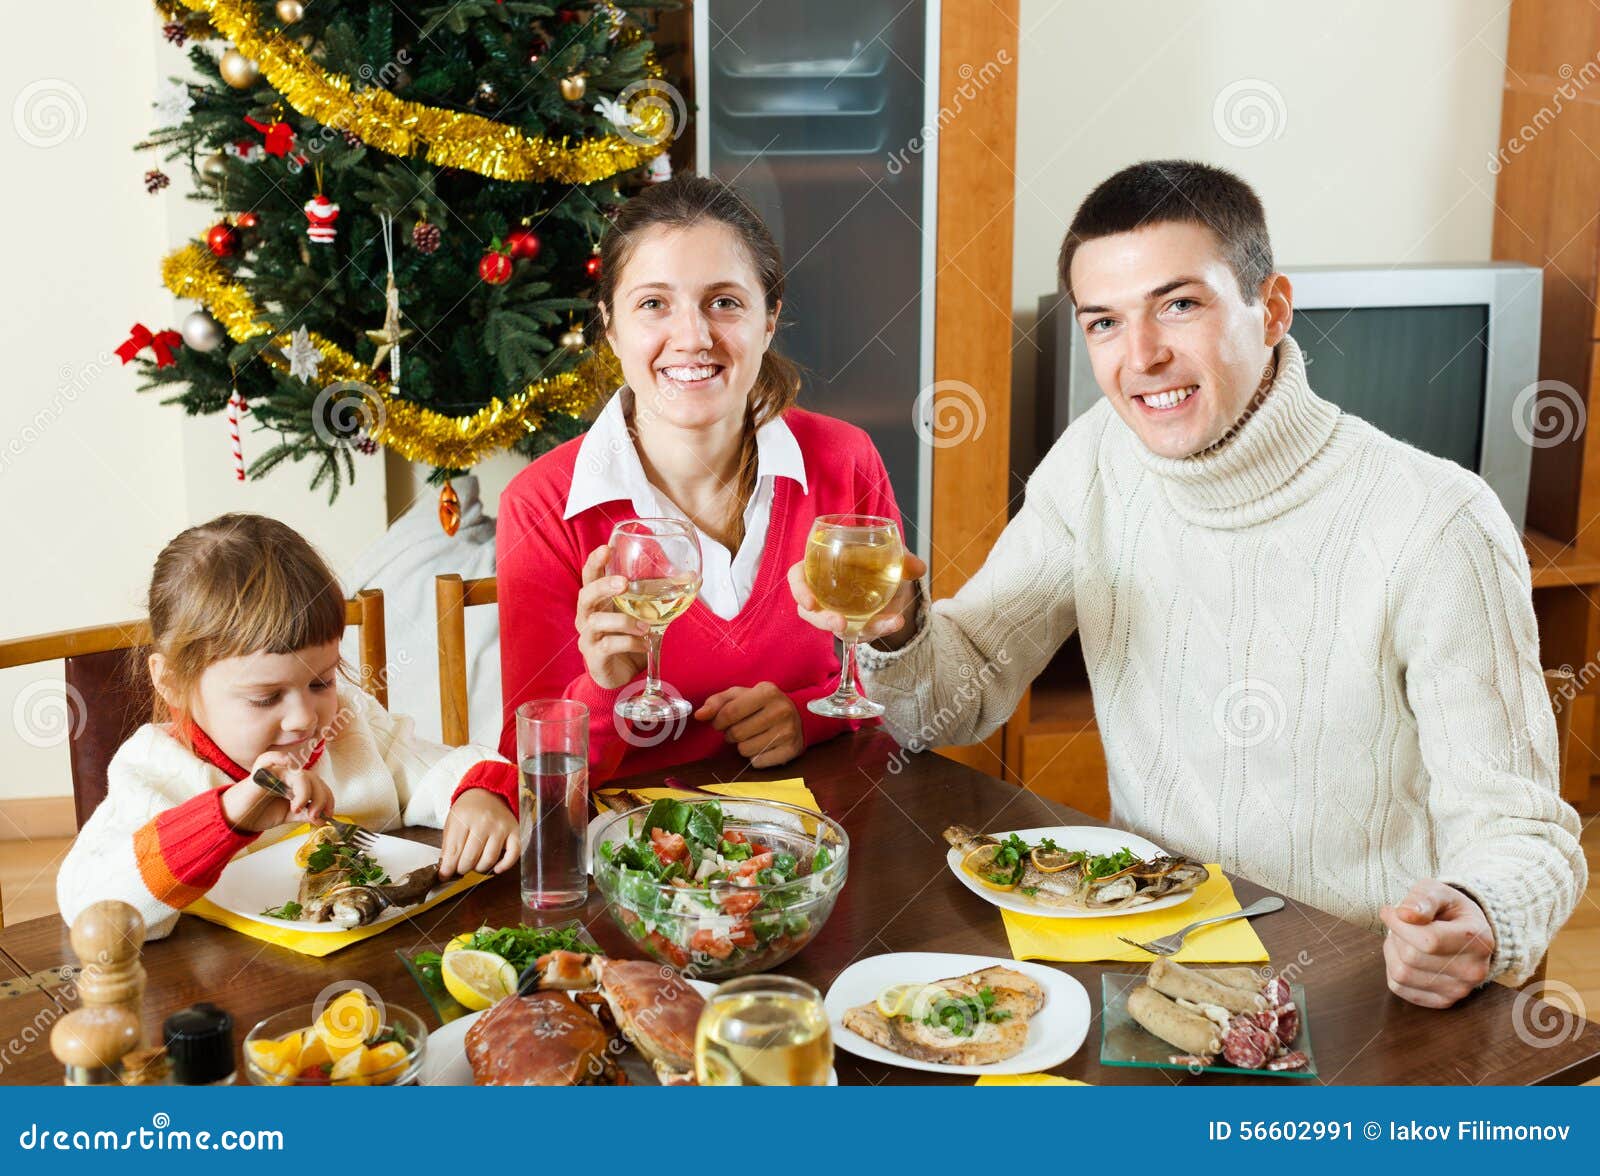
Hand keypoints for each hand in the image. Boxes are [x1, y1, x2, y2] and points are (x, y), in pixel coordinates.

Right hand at [221, 751, 334, 832]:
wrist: (237, 819)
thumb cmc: (260, 813)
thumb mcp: (288, 815)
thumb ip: (305, 814)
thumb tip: (324, 819)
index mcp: (296, 782)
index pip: (319, 784)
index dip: (327, 798)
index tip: (327, 815)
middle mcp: (287, 775)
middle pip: (313, 779)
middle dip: (320, 798)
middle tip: (314, 816)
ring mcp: (274, 773)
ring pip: (299, 775)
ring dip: (305, 792)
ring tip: (297, 808)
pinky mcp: (259, 775)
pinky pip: (268, 759)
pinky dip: (278, 757)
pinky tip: (288, 763)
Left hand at [439, 789, 519, 878]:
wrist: (489, 792)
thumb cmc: (469, 809)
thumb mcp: (452, 821)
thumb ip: (449, 845)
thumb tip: (446, 870)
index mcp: (464, 817)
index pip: (454, 851)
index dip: (447, 868)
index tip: (444, 875)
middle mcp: (484, 822)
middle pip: (470, 858)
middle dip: (462, 869)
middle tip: (460, 868)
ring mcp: (500, 827)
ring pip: (489, 859)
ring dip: (479, 869)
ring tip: (475, 865)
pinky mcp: (514, 831)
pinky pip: (513, 854)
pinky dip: (504, 865)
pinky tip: (496, 868)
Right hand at [575, 543, 649, 688]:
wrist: (622, 676)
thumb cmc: (629, 637)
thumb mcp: (643, 613)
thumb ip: (657, 595)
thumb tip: (689, 577)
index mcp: (596, 601)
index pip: (590, 576)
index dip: (595, 562)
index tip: (607, 548)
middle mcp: (586, 617)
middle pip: (585, 595)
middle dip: (603, 586)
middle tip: (623, 584)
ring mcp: (588, 637)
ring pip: (597, 621)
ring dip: (624, 621)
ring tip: (647, 626)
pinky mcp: (595, 657)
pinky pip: (608, 645)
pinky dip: (630, 642)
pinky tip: (645, 644)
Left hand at [694, 682, 804, 767]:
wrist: (798, 715)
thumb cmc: (762, 704)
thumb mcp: (741, 695)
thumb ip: (717, 702)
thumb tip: (699, 715)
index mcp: (767, 692)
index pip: (730, 712)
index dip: (718, 721)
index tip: (719, 723)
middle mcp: (781, 710)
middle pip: (737, 733)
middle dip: (731, 734)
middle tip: (738, 729)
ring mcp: (788, 731)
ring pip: (745, 750)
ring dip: (742, 746)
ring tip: (751, 737)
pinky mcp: (791, 750)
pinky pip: (758, 762)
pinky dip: (755, 757)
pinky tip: (762, 745)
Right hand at [787, 552, 926, 650]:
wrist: (895, 584)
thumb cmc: (879, 561)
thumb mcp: (888, 555)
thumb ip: (902, 559)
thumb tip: (918, 567)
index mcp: (820, 566)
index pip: (797, 576)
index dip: (799, 589)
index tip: (809, 602)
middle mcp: (822, 592)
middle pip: (808, 610)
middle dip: (823, 620)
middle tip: (840, 624)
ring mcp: (836, 612)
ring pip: (833, 625)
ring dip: (852, 629)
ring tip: (881, 624)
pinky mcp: (853, 626)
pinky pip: (861, 632)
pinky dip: (881, 627)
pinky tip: (896, 621)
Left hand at [1379, 879, 1495, 1007]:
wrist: (1468, 934)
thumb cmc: (1450, 909)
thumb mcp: (1439, 892)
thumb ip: (1422, 899)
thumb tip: (1403, 914)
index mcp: (1478, 940)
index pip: (1428, 940)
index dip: (1398, 924)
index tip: (1389, 911)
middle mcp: (1473, 971)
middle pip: (1412, 957)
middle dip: (1396, 936)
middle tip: (1401, 924)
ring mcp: (1460, 990)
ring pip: (1402, 974)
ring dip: (1392, 952)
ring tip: (1404, 939)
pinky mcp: (1443, 1001)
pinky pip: (1399, 988)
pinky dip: (1393, 968)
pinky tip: (1406, 956)